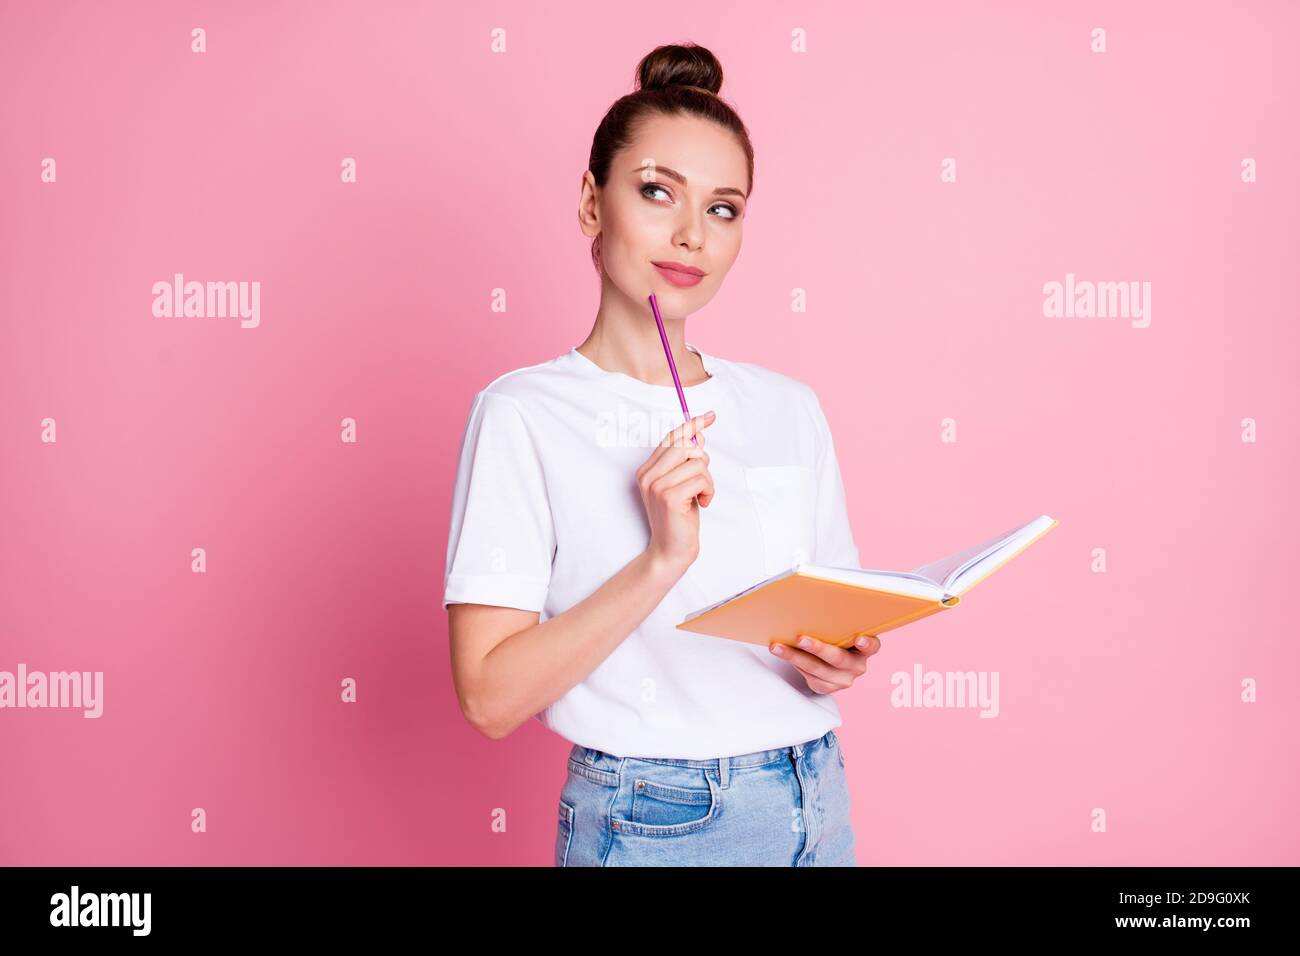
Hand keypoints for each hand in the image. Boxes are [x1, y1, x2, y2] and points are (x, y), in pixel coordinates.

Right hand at [638, 411, 717, 576]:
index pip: (672, 439)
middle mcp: (647, 475)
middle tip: (700, 483)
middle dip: (702, 462)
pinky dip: (709, 491)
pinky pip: (701, 479)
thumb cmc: (679, 519)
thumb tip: (698, 435)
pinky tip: (702, 504)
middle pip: (686, 446)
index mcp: (647, 470)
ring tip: (700, 497)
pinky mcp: (669, 497)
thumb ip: (685, 462)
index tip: (709, 416)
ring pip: (697, 463)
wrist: (670, 551)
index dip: (691, 425)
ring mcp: (656, 485)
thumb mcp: (681, 485)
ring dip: (707, 481)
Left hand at [768, 633, 882, 693]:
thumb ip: (835, 624)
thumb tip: (809, 606)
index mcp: (866, 648)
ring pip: (816, 668)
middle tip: (800, 639)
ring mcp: (843, 679)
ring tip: (778, 647)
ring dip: (794, 656)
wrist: (826, 660)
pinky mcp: (827, 687)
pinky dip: (793, 663)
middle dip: (817, 648)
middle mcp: (857, 666)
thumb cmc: (834, 637)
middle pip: (837, 658)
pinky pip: (808, 676)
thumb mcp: (840, 630)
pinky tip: (782, 653)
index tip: (860, 639)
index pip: (872, 646)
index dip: (867, 644)